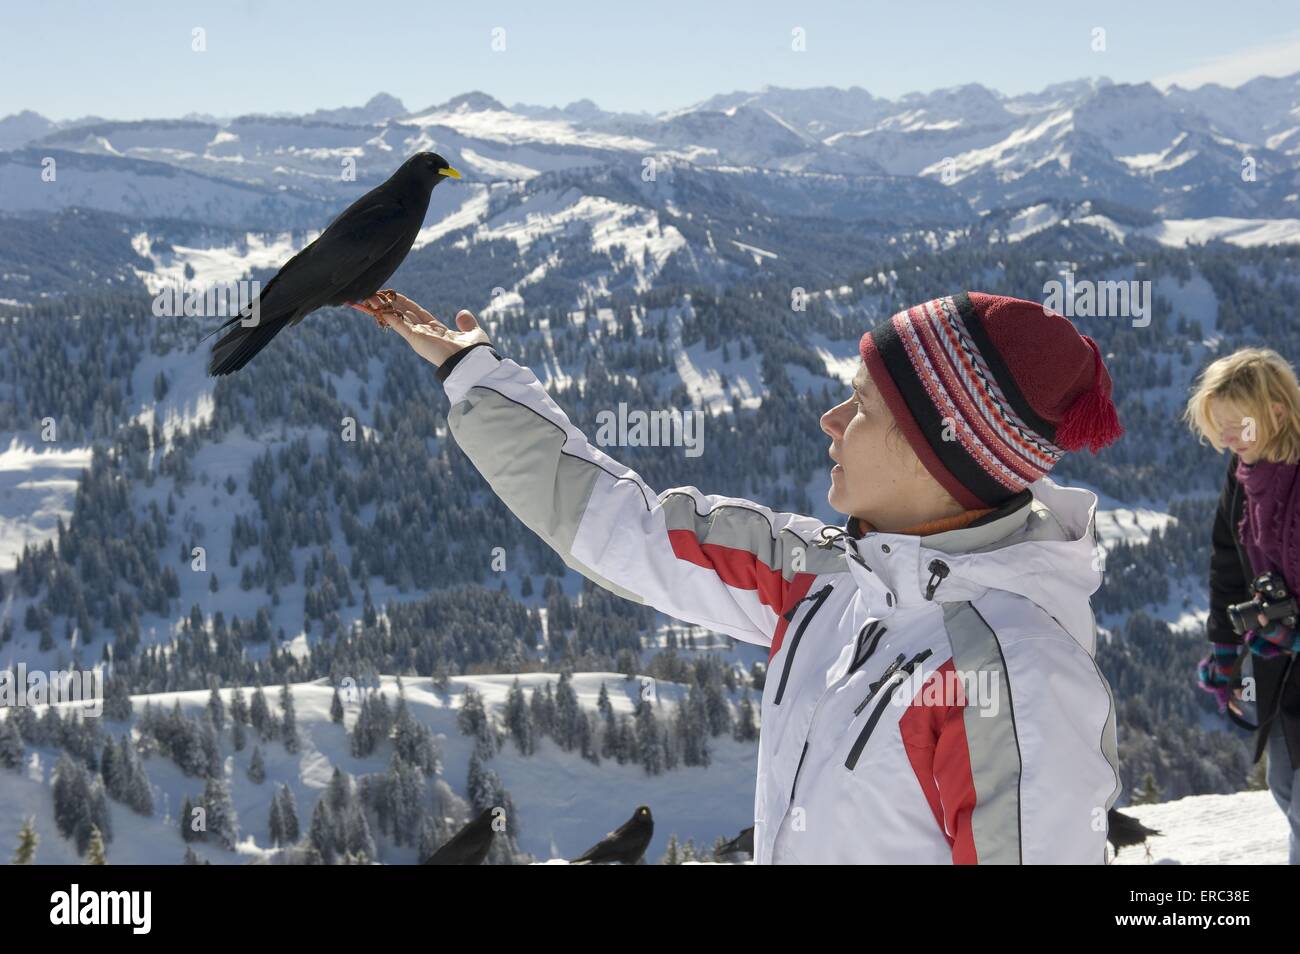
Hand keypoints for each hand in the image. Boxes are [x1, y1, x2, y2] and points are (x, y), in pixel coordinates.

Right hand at [349, 290, 490, 367]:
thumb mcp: (472, 332)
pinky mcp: (416, 339)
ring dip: (383, 308)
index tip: (395, 295)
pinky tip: (377, 309)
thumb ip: (466, 323)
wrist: (472, 362)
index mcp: (437, 330)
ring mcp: (419, 336)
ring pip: (398, 318)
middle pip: (403, 314)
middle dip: (390, 304)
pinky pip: (400, 325)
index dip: (406, 304)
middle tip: (375, 294)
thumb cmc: (474, 352)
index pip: (418, 313)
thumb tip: (462, 313)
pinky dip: (389, 317)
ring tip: (369, 298)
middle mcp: (425, 333)